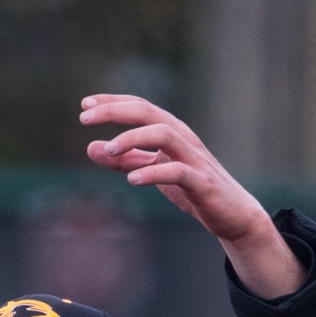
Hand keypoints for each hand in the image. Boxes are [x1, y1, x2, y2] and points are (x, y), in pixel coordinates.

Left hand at [80, 95, 302, 299]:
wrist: (231, 214)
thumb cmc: (191, 188)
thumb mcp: (151, 171)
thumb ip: (123, 160)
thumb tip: (90, 147)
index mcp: (170, 131)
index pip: (139, 107)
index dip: (111, 102)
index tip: (84, 106)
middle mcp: (182, 137)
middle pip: (147, 112)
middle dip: (115, 111)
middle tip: (84, 119)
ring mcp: (193, 159)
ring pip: (164, 134)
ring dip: (133, 138)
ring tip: (109, 149)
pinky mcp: (202, 183)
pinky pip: (177, 172)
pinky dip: (154, 173)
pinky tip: (132, 180)